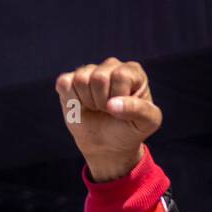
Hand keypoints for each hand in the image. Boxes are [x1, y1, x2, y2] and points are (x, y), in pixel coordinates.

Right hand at [54, 57, 161, 180]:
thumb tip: (111, 105)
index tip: (123, 110)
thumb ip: (140, 111)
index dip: (119, 99)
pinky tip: (83, 106)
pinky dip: (72, 102)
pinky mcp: (70, 80)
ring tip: (97, 108)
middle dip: (102, 102)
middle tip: (108, 112)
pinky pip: (64, 84)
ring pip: (81, 80)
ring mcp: (89, 71)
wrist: (109, 146)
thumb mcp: (147, 124)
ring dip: (88, 102)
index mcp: (133, 71)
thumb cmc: (130, 130)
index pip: (120, 76)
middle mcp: (111, 65)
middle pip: (99, 78)